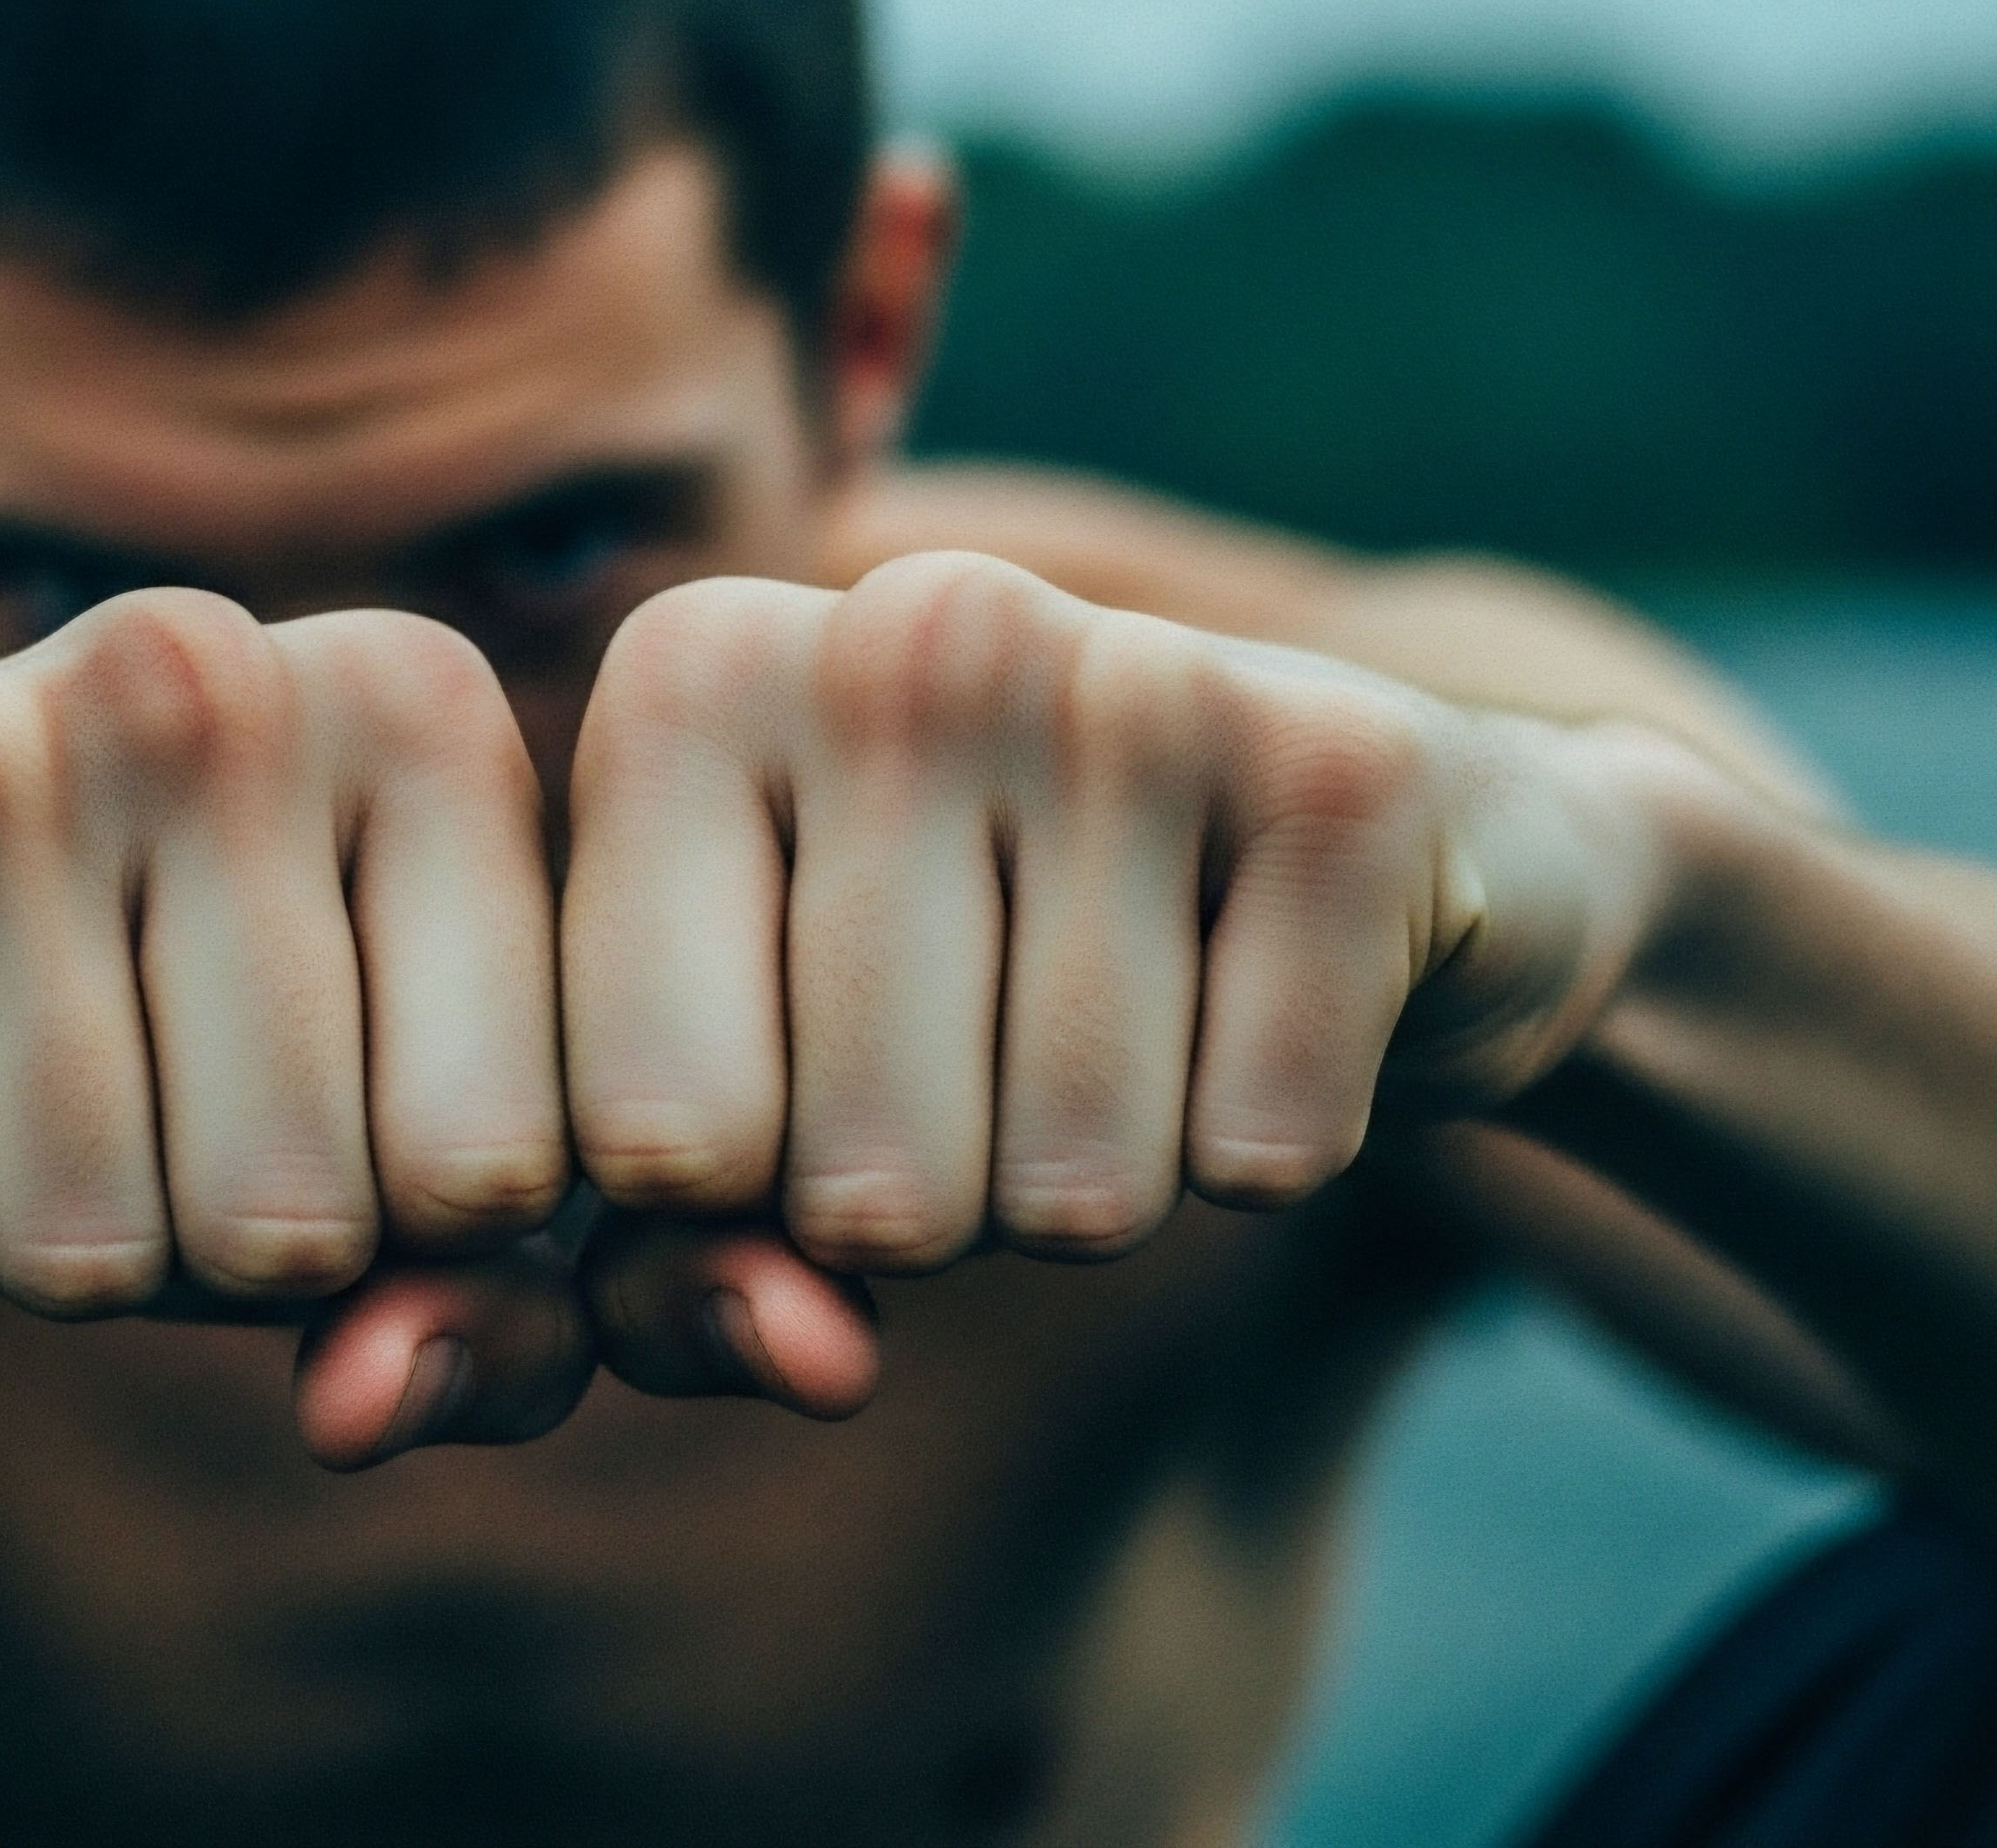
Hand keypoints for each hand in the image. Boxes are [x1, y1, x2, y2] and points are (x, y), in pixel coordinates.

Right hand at [0, 589, 593, 1460]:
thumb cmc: (160, 1059)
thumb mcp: (379, 1167)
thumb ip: (499, 1317)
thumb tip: (369, 1409)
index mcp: (419, 708)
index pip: (508, 1166)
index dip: (407, 1242)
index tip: (329, 1115)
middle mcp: (214, 670)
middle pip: (301, 1216)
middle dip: (217, 1257)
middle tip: (137, 1112)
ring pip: (93, 1240)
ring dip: (46, 1245)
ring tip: (1, 1091)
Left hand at [561, 551, 1663, 1301]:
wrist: (1322, 850)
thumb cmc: (953, 999)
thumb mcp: (751, 1123)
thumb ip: (663, 1280)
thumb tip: (812, 1366)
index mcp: (689, 683)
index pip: (648, 1139)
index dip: (735, 1209)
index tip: (798, 1080)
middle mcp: (900, 630)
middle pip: (864, 1190)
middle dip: (932, 1210)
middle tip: (991, 1054)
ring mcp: (1132, 678)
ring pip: (1069, 1188)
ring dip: (1096, 1181)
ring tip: (1123, 1024)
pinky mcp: (1348, 772)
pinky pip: (1260, 1154)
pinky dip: (1265, 1145)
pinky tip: (1257, 1000)